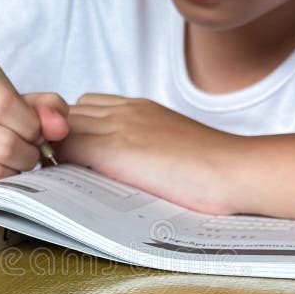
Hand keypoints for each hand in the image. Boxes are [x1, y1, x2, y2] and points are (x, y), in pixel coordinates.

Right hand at [0, 66, 68, 203]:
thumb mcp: (10, 100)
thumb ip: (43, 107)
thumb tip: (60, 127)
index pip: (2, 102)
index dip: (30, 123)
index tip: (35, 132)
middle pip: (0, 143)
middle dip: (26, 154)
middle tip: (27, 155)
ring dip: (13, 176)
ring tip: (12, 167)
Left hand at [59, 94, 238, 213]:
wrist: (234, 170)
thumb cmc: (213, 170)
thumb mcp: (173, 147)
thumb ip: (146, 147)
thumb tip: (128, 168)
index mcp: (142, 108)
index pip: (89, 106)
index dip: (78, 129)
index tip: (79, 155)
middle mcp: (126, 110)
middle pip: (72, 112)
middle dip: (63, 137)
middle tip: (68, 171)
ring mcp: (119, 127)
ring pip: (65, 127)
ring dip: (60, 151)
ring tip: (70, 181)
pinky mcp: (115, 148)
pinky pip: (67, 147)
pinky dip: (61, 164)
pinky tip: (70, 188)